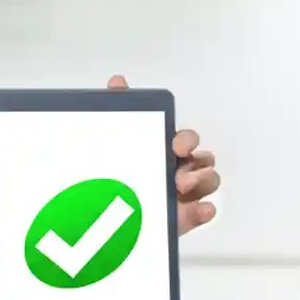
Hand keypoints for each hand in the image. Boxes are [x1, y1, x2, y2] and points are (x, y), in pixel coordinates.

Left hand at [106, 75, 220, 235]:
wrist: (92, 212)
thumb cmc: (108, 174)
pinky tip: (199, 209)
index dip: (187, 140)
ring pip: (207, 183)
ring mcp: (181, 196)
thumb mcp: (109, 140)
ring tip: (181, 187)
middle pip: (203, 161)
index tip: (177, 144)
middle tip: (180, 173)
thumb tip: (117, 81)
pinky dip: (203, 210)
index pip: (186, 140)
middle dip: (198, 164)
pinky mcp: (180, 218)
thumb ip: (116, 111)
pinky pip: (201, 213)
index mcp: (162, 150)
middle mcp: (176, 170)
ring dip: (201, 182)